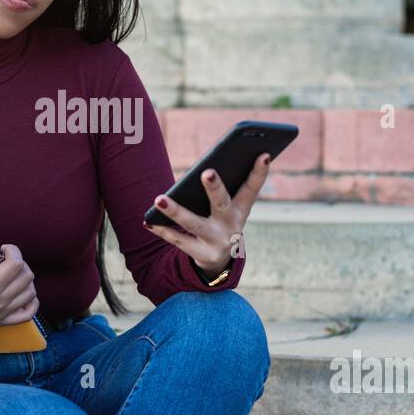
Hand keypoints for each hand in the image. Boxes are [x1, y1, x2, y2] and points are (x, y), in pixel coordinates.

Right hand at [0, 243, 38, 330]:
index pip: (16, 265)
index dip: (13, 251)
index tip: (2, 249)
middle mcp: (1, 302)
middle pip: (26, 276)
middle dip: (19, 263)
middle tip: (5, 260)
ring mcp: (4, 313)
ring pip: (30, 292)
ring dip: (25, 279)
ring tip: (12, 274)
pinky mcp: (4, 321)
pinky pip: (28, 313)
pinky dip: (31, 301)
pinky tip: (23, 292)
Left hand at [143, 153, 270, 277]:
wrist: (218, 260)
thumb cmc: (220, 221)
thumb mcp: (228, 208)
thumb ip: (221, 189)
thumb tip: (206, 170)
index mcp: (241, 209)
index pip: (252, 188)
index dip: (259, 172)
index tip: (265, 154)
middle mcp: (231, 225)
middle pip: (221, 203)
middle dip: (215, 188)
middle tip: (207, 172)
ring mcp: (217, 241)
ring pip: (194, 224)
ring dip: (176, 211)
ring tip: (159, 199)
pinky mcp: (202, 254)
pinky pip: (179, 240)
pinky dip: (162, 230)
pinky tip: (148, 221)